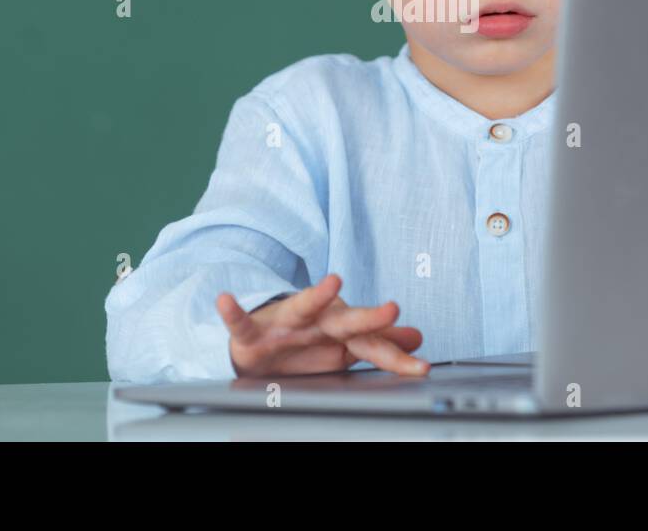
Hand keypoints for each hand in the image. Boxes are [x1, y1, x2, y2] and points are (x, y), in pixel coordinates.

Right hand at [216, 273, 429, 377]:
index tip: (422, 364)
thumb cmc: (304, 343)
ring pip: (303, 308)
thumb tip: (416, 338)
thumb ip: (377, 341)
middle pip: (347, 321)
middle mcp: (317, 322)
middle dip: (369, 318)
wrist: (259, 342)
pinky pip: (241, 322)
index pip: (372, 343)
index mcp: (340, 330)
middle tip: (392, 310)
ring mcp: (285, 324)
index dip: (395, 354)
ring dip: (317, 296)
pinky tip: (225, 301)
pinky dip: (232, 312)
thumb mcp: (342, 344)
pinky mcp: (253, 332)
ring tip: (333, 283)